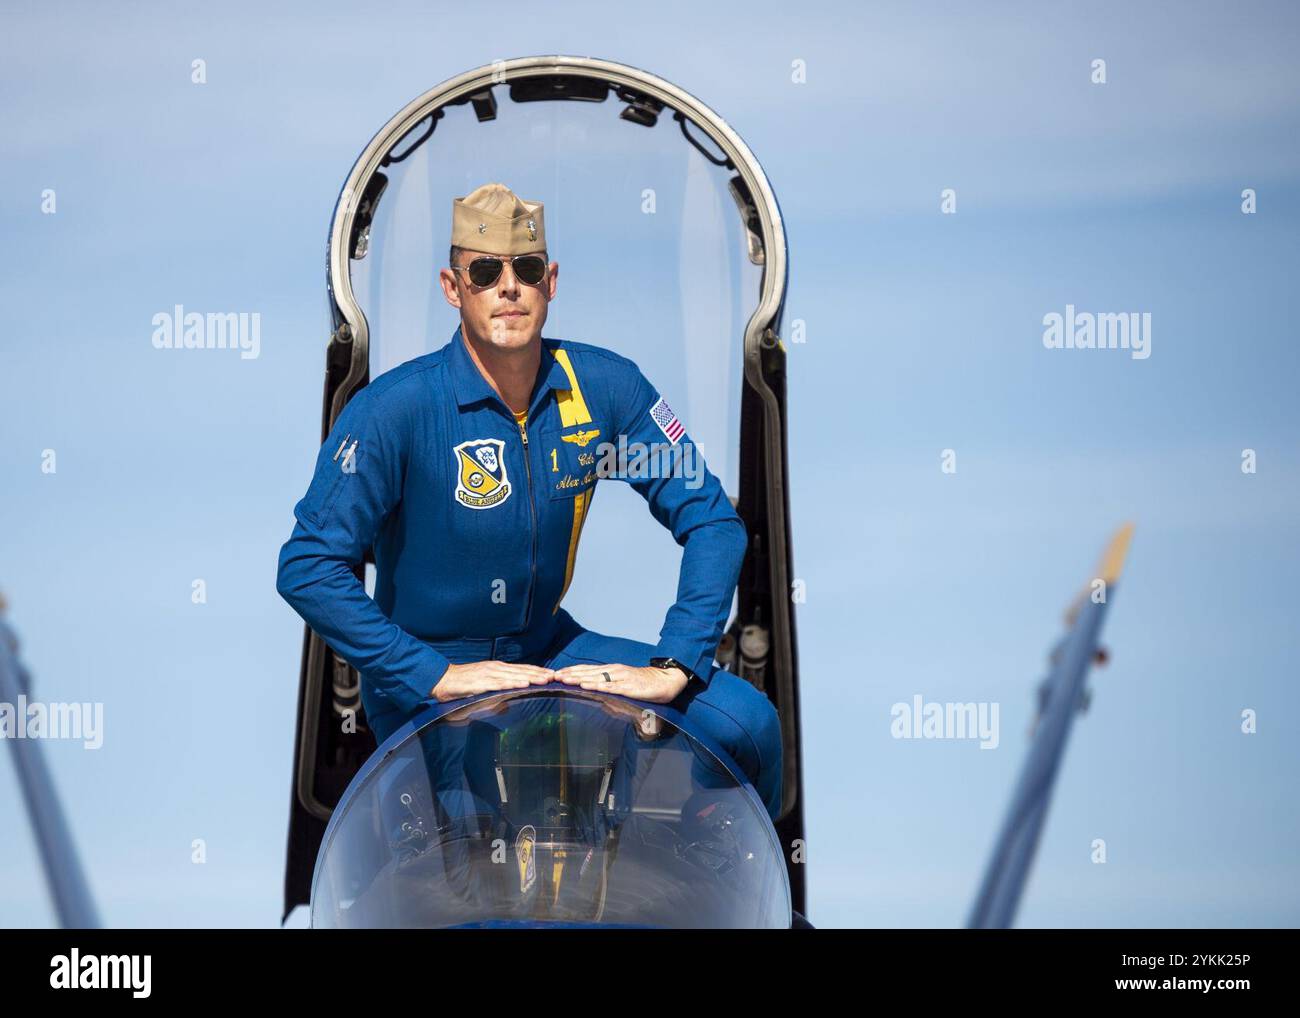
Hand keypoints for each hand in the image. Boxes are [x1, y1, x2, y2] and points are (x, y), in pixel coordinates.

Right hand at [431, 661, 555, 702]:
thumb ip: (493, 699)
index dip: (536, 672)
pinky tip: (523, 684)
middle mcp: (494, 669)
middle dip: (538, 674)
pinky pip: (498, 683)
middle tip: (555, 677)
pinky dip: (512, 682)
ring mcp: (487, 674)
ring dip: (530, 677)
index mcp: (496, 670)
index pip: (521, 670)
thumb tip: (505, 708)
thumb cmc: (460, 687)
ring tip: (544, 679)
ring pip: (513, 675)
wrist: (439, 681)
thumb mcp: (480, 693)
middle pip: (521, 671)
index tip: (551, 675)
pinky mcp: (479, 682)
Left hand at [552, 662, 689, 703]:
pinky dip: (596, 685)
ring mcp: (621, 678)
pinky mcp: (629, 686)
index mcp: (611, 670)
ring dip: (578, 677)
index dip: (571, 671)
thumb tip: (598, 698)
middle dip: (569, 673)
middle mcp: (614, 671)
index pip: (587, 669)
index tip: (556, 674)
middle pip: (587, 671)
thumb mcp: (625, 686)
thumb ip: (611, 689)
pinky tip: (585, 685)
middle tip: (552, 676)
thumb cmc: (646, 684)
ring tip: (563, 679)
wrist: (666, 680)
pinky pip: (610, 686)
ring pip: (595, 677)